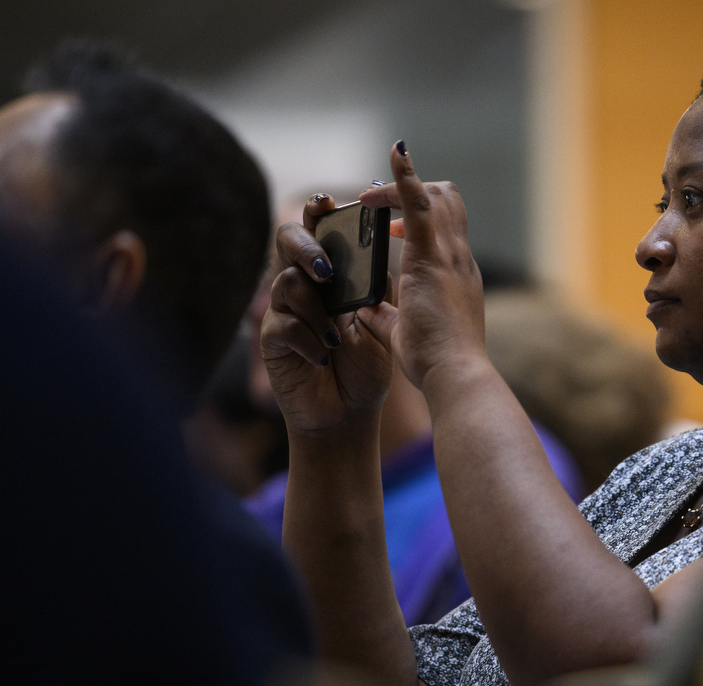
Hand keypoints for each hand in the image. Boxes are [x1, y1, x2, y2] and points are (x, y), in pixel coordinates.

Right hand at [261, 194, 397, 435]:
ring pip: (286, 284)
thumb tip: (377, 250)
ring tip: (338, 335)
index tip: (329, 202)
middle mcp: (302, 287)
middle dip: (306, 248)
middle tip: (326, 270)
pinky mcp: (272, 341)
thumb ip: (375, 287)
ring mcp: (283, 312)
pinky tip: (324, 356)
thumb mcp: (378, 322)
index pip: (318, 232)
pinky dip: (307, 339)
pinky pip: (282, 325)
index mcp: (329, 277)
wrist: (351, 414)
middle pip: (287, 243)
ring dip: (316, 308)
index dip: (317, 213)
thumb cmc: (365, 367)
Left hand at [357, 141, 485, 389]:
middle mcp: (459, 260)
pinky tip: (396, 152)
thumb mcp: (404, 332)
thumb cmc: (436, 361)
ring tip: (369, 196)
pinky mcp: (431, 257)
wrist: (454, 373)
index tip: (392, 228)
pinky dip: (406, 175)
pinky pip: (419, 204)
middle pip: (449, 202)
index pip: (447, 229)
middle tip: (377, 206)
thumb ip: (385, 315)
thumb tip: (363, 309)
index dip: (420, 218)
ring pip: (438, 196)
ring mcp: (449, 256)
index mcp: (456, 276)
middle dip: (415, 193)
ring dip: (402, 186)